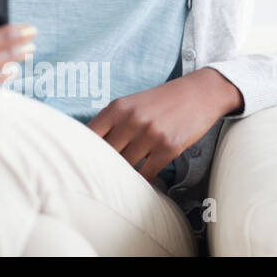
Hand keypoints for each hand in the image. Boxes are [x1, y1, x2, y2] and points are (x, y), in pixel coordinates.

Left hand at [85, 68, 243, 181]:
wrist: (198, 94)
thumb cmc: (161, 101)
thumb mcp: (130, 104)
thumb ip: (111, 122)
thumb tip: (88, 146)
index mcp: (116, 108)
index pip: (88, 135)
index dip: (82, 151)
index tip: (78, 161)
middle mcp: (131, 121)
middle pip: (106, 153)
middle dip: (101, 166)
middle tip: (97, 177)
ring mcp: (150, 135)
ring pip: (125, 166)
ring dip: (122, 175)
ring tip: (117, 182)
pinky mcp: (168, 148)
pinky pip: (147, 173)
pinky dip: (142, 180)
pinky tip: (139, 183)